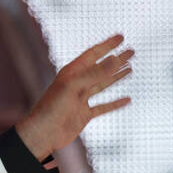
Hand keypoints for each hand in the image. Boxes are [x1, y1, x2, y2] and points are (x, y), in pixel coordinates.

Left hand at [15, 33, 133, 167]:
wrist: (42, 134)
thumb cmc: (51, 109)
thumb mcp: (73, 86)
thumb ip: (95, 73)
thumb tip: (115, 59)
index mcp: (71, 73)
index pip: (92, 54)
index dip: (107, 45)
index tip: (121, 37)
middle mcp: (76, 84)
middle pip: (100, 68)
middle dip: (116, 60)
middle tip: (131, 51)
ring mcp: (80, 100)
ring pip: (102, 85)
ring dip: (116, 76)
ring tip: (130, 68)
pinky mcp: (83, 115)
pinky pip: (103, 107)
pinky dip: (115, 103)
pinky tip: (126, 99)